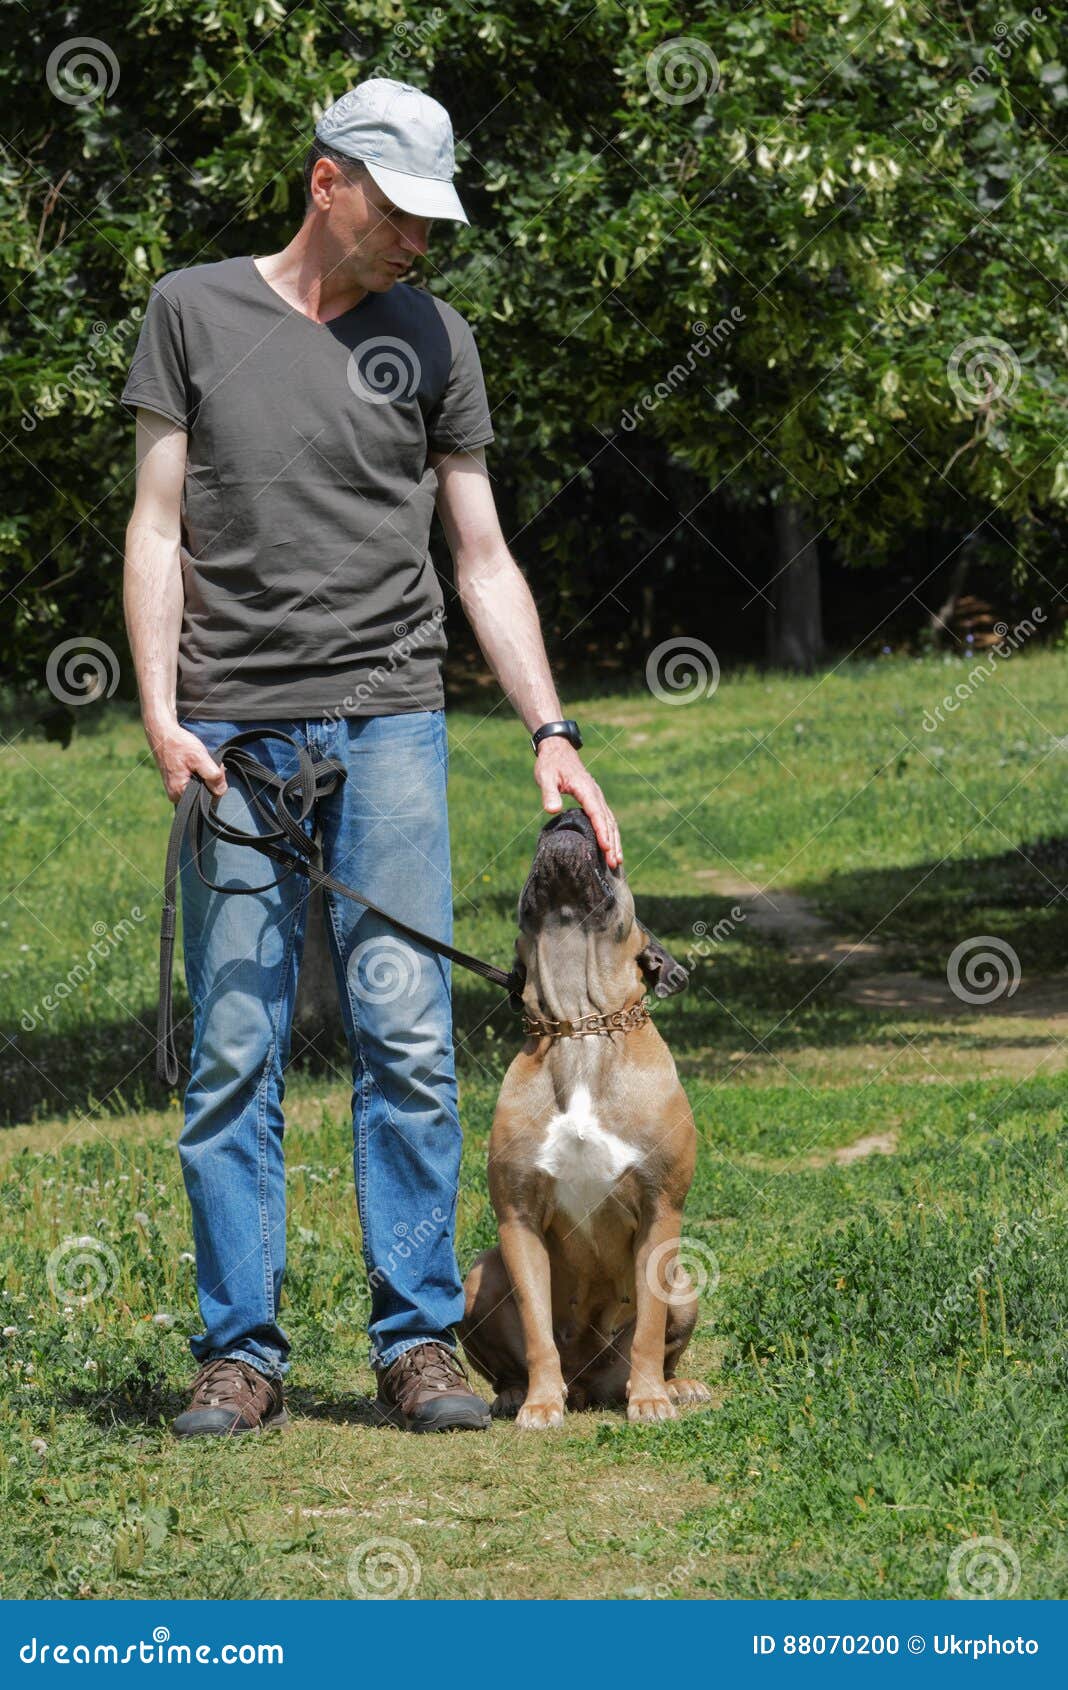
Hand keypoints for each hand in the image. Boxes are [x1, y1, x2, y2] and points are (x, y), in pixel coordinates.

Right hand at [146, 718, 227, 804]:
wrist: (163, 734)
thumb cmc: (179, 744)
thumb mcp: (199, 757)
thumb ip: (212, 775)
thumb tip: (221, 791)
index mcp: (179, 792)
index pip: (209, 797)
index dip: (217, 783)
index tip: (214, 767)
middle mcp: (176, 796)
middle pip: (205, 794)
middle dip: (211, 779)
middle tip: (207, 762)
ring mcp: (175, 790)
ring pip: (201, 788)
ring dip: (205, 775)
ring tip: (200, 761)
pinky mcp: (177, 784)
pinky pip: (194, 784)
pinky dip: (199, 774)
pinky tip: (195, 764)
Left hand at [533, 739, 621, 867]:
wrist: (558, 750)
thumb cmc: (550, 764)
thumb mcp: (545, 776)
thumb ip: (549, 793)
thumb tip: (552, 810)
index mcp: (586, 789)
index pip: (596, 813)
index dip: (601, 832)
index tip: (606, 848)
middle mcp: (596, 794)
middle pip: (607, 821)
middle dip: (612, 843)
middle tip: (614, 863)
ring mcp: (597, 797)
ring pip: (610, 822)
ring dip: (615, 841)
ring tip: (617, 862)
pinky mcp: (595, 800)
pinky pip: (606, 819)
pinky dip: (611, 834)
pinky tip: (611, 847)